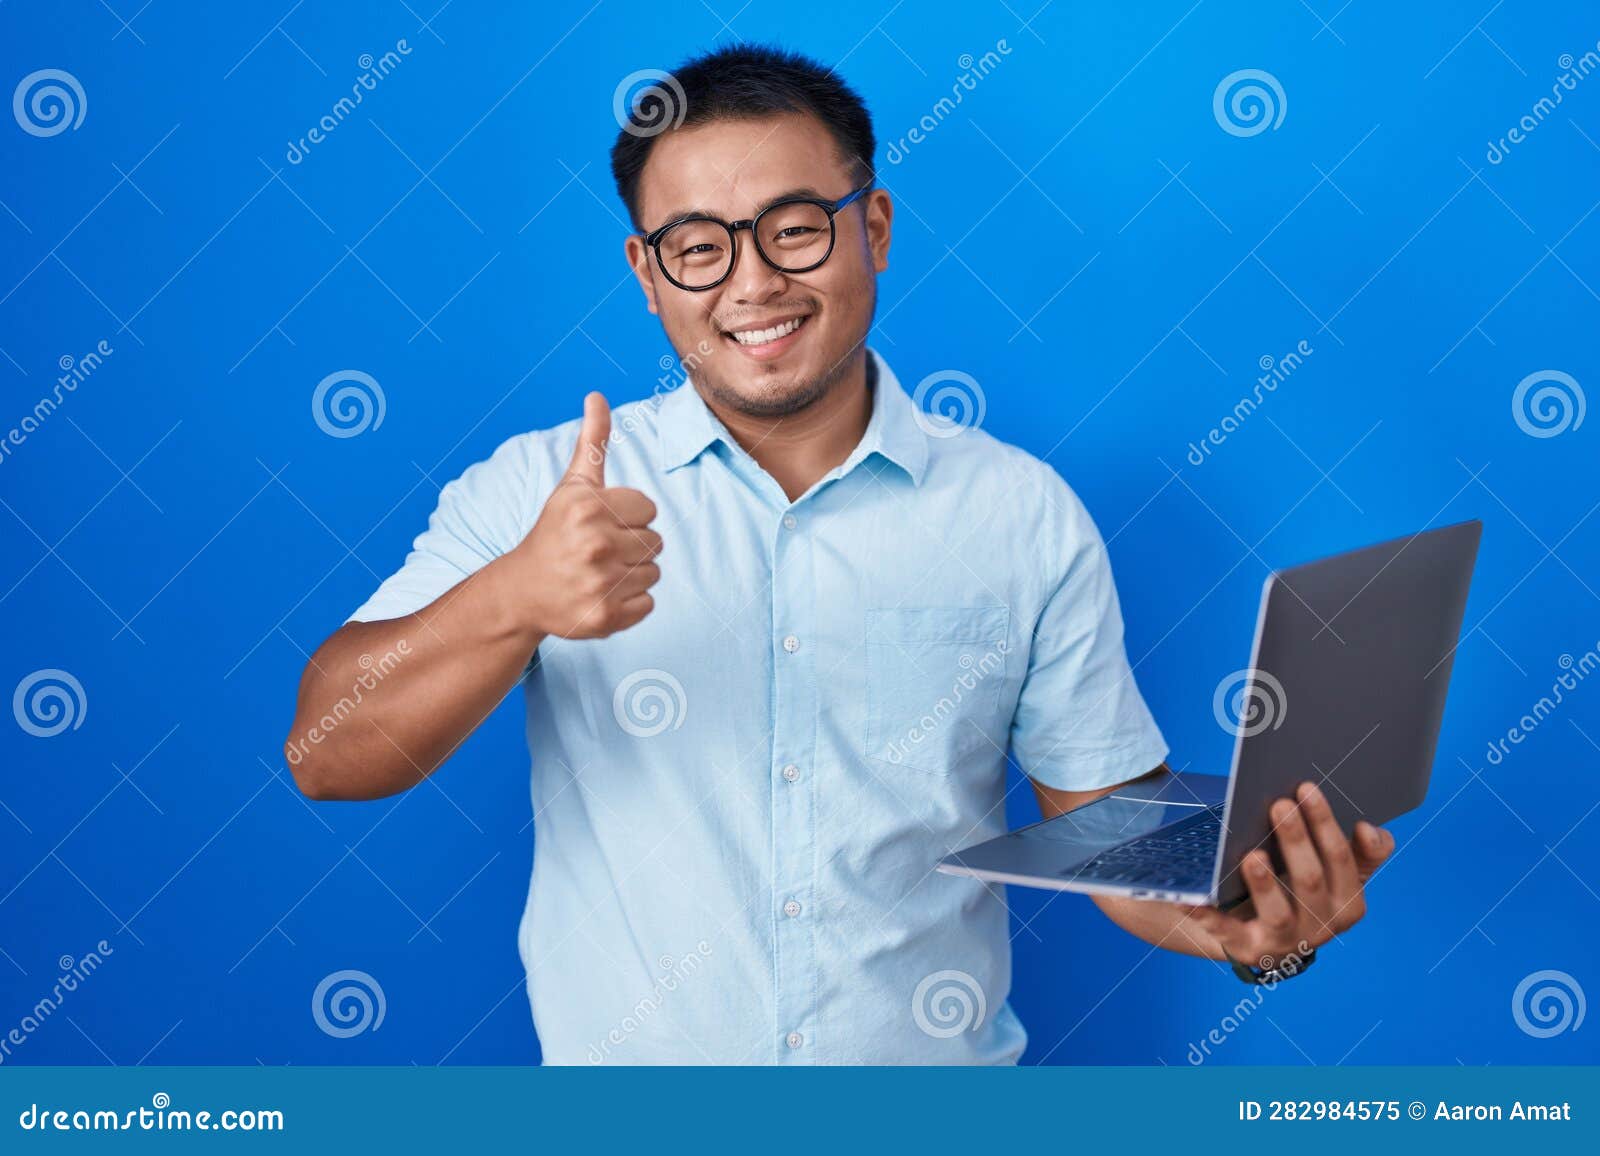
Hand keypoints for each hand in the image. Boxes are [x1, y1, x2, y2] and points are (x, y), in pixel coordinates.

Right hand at [510, 392, 661, 638]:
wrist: (523, 590)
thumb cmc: (555, 531)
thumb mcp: (572, 485)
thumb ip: (593, 441)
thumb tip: (598, 395)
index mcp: (590, 508)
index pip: (649, 508)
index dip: (628, 515)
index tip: (600, 523)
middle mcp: (595, 545)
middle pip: (656, 542)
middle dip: (632, 544)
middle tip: (598, 550)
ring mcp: (600, 585)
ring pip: (654, 572)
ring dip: (632, 573)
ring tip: (599, 572)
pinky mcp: (605, 618)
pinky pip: (648, 604)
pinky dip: (630, 604)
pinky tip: (601, 595)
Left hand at [1185, 781, 1394, 967]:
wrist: (1261, 933)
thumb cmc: (1297, 887)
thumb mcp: (1333, 871)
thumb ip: (1360, 851)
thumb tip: (1371, 829)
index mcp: (1348, 901)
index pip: (1343, 859)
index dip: (1326, 824)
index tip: (1307, 787)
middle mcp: (1322, 925)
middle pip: (1309, 879)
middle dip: (1295, 839)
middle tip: (1278, 804)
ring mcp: (1286, 940)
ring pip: (1278, 913)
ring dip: (1265, 884)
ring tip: (1252, 856)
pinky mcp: (1249, 950)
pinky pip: (1228, 933)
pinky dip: (1210, 917)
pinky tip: (1193, 900)